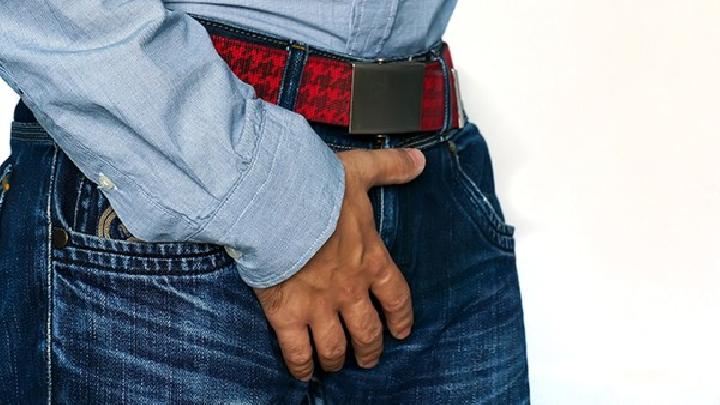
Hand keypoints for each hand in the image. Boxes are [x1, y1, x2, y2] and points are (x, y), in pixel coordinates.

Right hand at [253, 147, 425, 380]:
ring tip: (339, 365)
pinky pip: (297, 351)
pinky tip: (303, 372)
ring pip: (336, 345)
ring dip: (339, 358)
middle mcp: (350, 290)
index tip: (402, 331)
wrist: (276, 204)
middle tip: (371, 357)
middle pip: (368, 330)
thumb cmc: (317, 188)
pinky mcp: (287, 314)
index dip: (401, 317)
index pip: (396, 297)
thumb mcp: (361, 170)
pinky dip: (301, 365)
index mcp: (370, 259)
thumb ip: (391, 167)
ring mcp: (319, 306)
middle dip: (371, 347)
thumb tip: (419, 162)